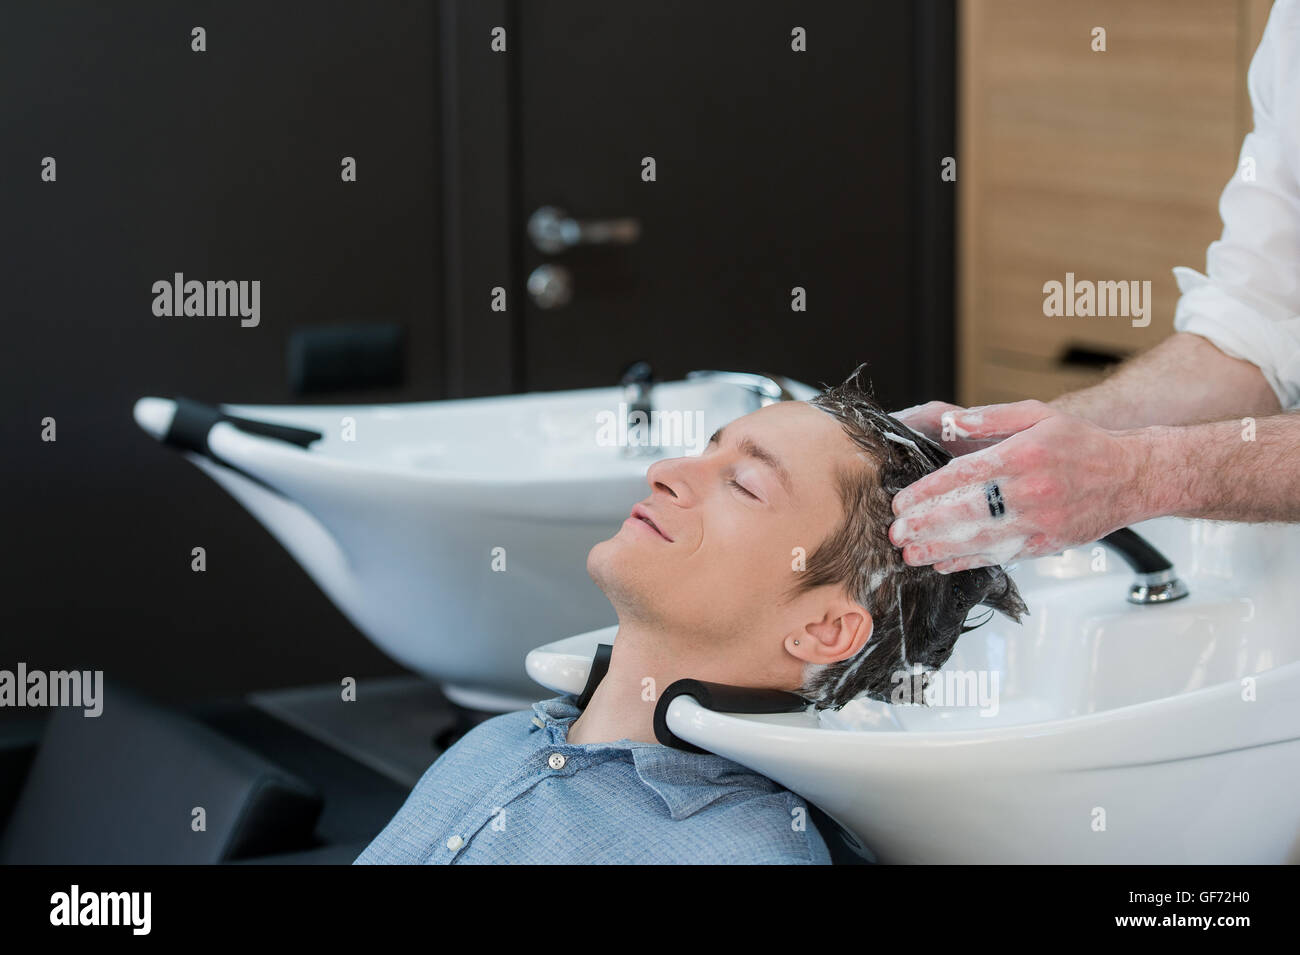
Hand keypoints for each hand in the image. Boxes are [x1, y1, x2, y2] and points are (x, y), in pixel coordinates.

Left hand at [887, 400, 1145, 570]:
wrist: (1132, 476)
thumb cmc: (1082, 443)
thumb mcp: (1038, 414)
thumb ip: (992, 417)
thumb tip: (952, 421)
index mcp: (1023, 455)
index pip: (965, 474)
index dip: (928, 490)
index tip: (902, 500)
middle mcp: (1030, 490)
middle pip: (968, 511)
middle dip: (927, 525)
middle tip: (896, 532)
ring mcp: (1040, 521)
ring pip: (982, 540)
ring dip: (941, 550)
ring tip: (910, 555)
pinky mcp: (1047, 543)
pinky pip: (1002, 556)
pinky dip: (970, 562)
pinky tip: (944, 564)